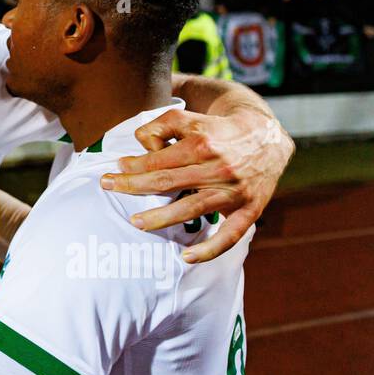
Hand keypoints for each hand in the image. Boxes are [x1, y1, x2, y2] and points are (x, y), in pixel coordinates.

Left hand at [100, 107, 293, 263]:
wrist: (265, 138)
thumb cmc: (216, 130)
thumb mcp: (189, 117)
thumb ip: (161, 126)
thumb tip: (142, 147)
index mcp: (202, 144)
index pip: (158, 160)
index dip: (133, 166)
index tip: (116, 169)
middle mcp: (218, 168)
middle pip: (167, 182)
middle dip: (133, 186)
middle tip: (108, 187)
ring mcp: (234, 191)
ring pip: (192, 208)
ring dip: (161, 218)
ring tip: (136, 222)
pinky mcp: (249, 209)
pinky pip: (230, 235)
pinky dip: (210, 250)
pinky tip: (186, 257)